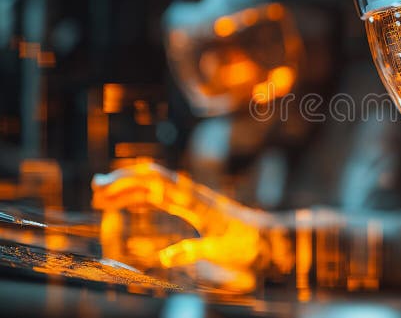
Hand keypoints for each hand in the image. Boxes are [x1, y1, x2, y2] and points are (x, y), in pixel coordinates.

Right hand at [92, 162, 287, 291]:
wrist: (269, 240)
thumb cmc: (247, 245)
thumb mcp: (221, 251)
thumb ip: (195, 251)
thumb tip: (164, 257)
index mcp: (196, 202)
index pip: (157, 183)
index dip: (129, 182)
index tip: (104, 187)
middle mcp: (193, 196)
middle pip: (152, 179)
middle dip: (122, 181)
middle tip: (94, 189)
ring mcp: (194, 200)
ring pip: (156, 187)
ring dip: (130, 190)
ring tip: (103, 198)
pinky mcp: (196, 208)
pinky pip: (165, 197)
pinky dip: (144, 199)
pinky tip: (132, 205)